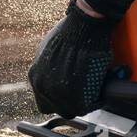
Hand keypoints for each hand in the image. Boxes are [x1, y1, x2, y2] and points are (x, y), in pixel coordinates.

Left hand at [28, 0, 115, 117]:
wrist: (84, 26)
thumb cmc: (72, 32)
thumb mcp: (49, 48)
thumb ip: (49, 66)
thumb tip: (59, 72)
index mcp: (35, 76)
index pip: (44, 99)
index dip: (58, 99)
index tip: (70, 94)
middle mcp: (41, 86)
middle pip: (55, 108)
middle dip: (70, 103)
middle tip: (84, 96)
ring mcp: (56, 92)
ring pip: (71, 110)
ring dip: (84, 103)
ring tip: (95, 94)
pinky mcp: (73, 95)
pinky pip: (85, 107)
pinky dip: (95, 102)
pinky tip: (101, 94)